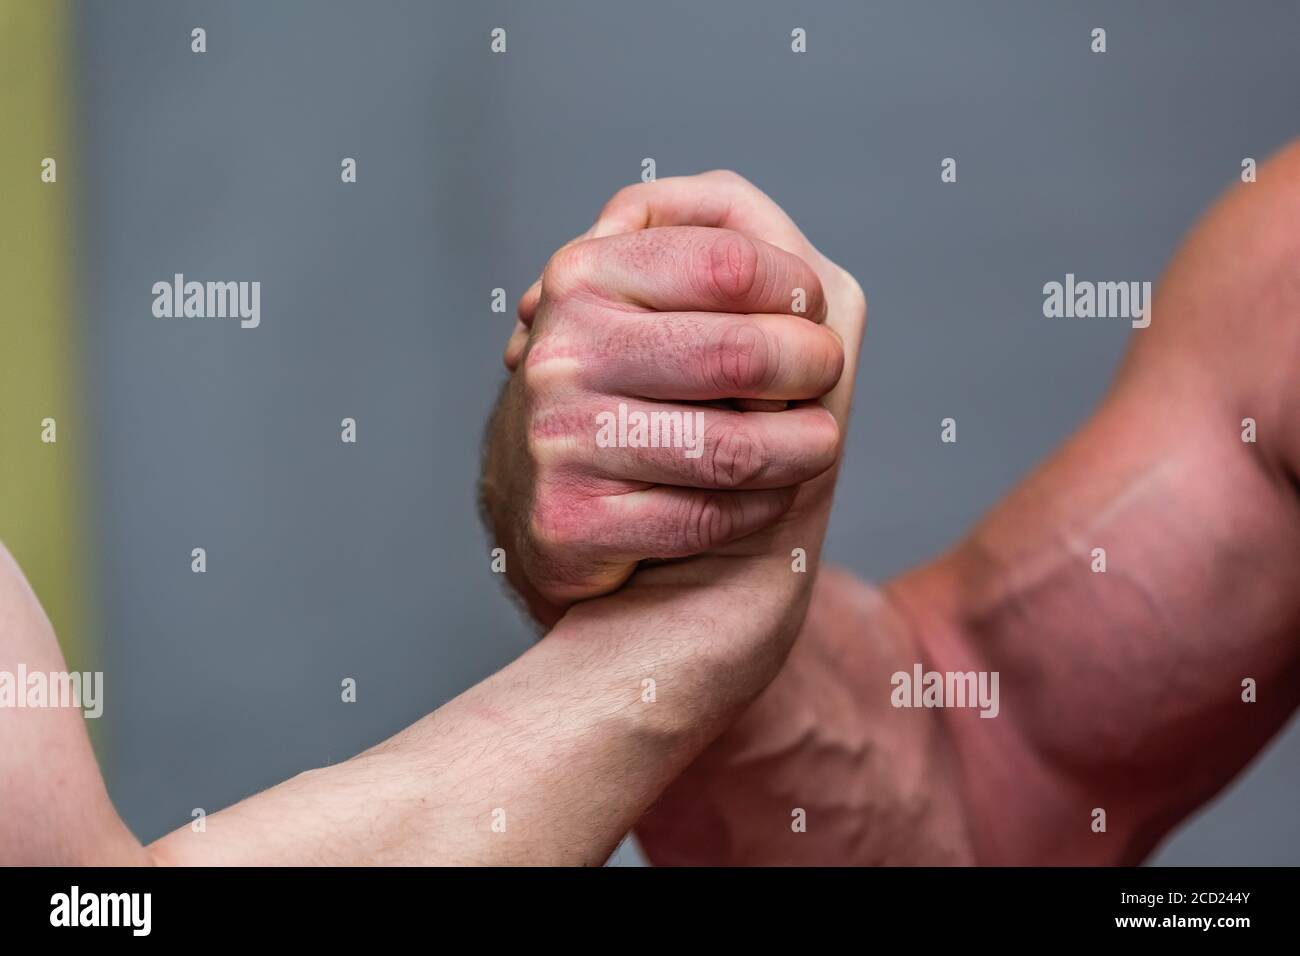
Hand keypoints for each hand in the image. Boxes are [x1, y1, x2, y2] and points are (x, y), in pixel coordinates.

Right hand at [482, 171, 865, 625]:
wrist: (547, 505)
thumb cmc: (629, 391)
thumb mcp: (653, 297)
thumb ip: (724, 250)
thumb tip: (806, 277)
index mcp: (583, 275)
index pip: (728, 261)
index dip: (795, 286)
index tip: (808, 307)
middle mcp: (563, 354)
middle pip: (739, 352)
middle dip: (813, 364)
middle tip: (823, 372)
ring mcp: (561, 441)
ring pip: (732, 449)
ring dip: (804, 447)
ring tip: (817, 441)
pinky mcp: (572, 524)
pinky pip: (707, 517)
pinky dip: (758, 509)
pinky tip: (764, 496)